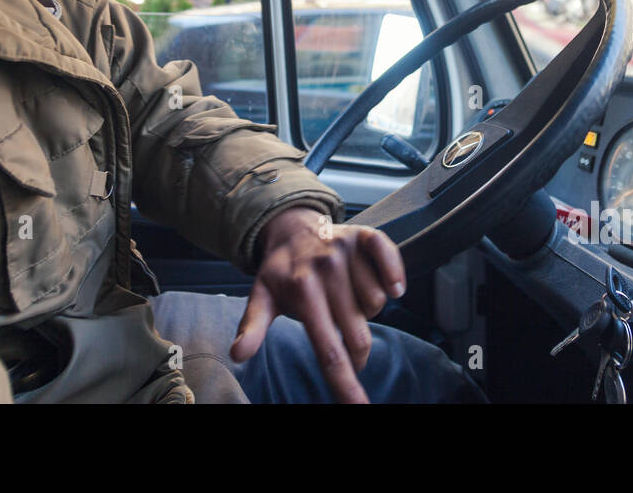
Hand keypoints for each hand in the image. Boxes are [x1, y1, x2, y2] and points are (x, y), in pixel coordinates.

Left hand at [230, 206, 405, 403]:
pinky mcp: (364, 236)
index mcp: (301, 290)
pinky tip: (392, 287)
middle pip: (358, 335)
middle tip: (343, 343)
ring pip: (376, 304)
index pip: (328, 349)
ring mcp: (346, 251)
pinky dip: (394, 275)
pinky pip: (390, 258)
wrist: (292, 226)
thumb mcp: (261, 296)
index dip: (345, 384)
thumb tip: (238, 355)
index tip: (358, 407)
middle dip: (355, 353)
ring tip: (345, 297)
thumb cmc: (281, 271)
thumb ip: (254, 326)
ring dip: (366, 310)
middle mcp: (326, 269)